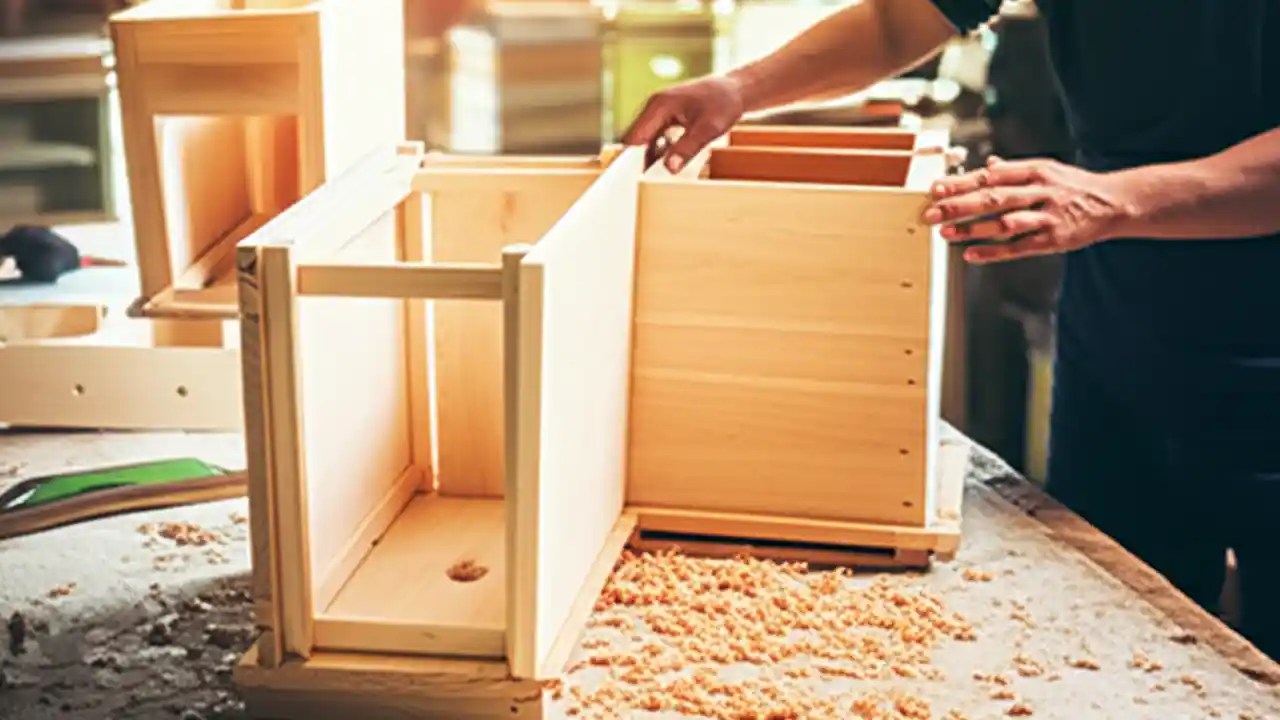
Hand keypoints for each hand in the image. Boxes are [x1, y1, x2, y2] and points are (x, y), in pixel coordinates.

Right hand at [622, 75, 745, 173]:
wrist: (735, 90)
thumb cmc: (724, 104)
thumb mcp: (709, 129)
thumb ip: (687, 148)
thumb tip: (669, 168)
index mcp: (659, 105)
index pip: (634, 137)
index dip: (630, 160)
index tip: (633, 181)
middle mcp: (654, 106)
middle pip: (636, 140)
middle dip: (638, 161)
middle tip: (644, 185)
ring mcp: (658, 111)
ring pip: (644, 141)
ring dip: (649, 158)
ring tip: (654, 179)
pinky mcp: (665, 117)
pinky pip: (654, 138)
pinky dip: (658, 152)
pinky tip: (668, 164)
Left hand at [923, 156, 1136, 262]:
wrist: (1114, 202)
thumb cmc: (1073, 186)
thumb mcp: (1047, 170)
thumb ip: (1015, 169)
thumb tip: (987, 165)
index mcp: (1036, 170)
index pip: (991, 176)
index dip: (962, 182)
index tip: (936, 187)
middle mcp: (1040, 191)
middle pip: (993, 198)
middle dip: (958, 206)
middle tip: (930, 212)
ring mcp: (1047, 216)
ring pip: (1004, 223)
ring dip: (972, 229)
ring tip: (946, 234)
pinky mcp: (1053, 239)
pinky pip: (1018, 247)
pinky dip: (993, 252)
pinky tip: (970, 255)